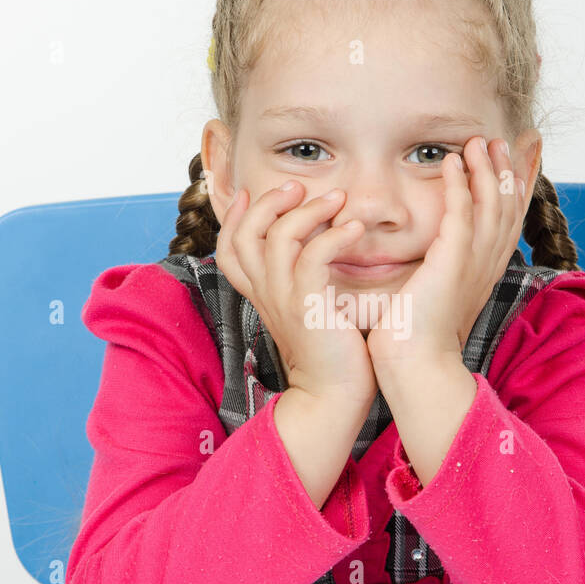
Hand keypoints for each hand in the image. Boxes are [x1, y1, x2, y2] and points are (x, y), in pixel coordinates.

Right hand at [215, 180, 377, 405]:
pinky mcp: (308, 307)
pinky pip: (313, 258)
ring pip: (279, 238)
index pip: (229, 248)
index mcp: (262, 294)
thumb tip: (314, 249)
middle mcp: (266, 294)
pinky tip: (354, 229)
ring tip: (338, 199)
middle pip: (245, 235)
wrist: (334, 396)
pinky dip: (334, 236)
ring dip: (309, 210)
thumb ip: (302, 280)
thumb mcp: (307, 310)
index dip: (236, 216)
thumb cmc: (332, 353)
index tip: (252, 192)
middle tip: (299, 187)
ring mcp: (284, 300)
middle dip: (269, 202)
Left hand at [366, 134, 527, 374]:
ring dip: (485, 169)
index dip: (517, 188)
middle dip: (508, 171)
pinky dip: (458, 185)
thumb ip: (440, 273)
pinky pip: (461, 213)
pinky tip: (452, 162)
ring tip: (479, 142)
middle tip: (504, 141)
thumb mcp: (435, 297)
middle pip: (509, 208)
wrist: (415, 365)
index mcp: (485, 273)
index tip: (520, 159)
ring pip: (491, 205)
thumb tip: (429, 262)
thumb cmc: (415, 338)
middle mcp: (487, 265)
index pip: (509, 221)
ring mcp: (473, 263)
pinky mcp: (452, 261)